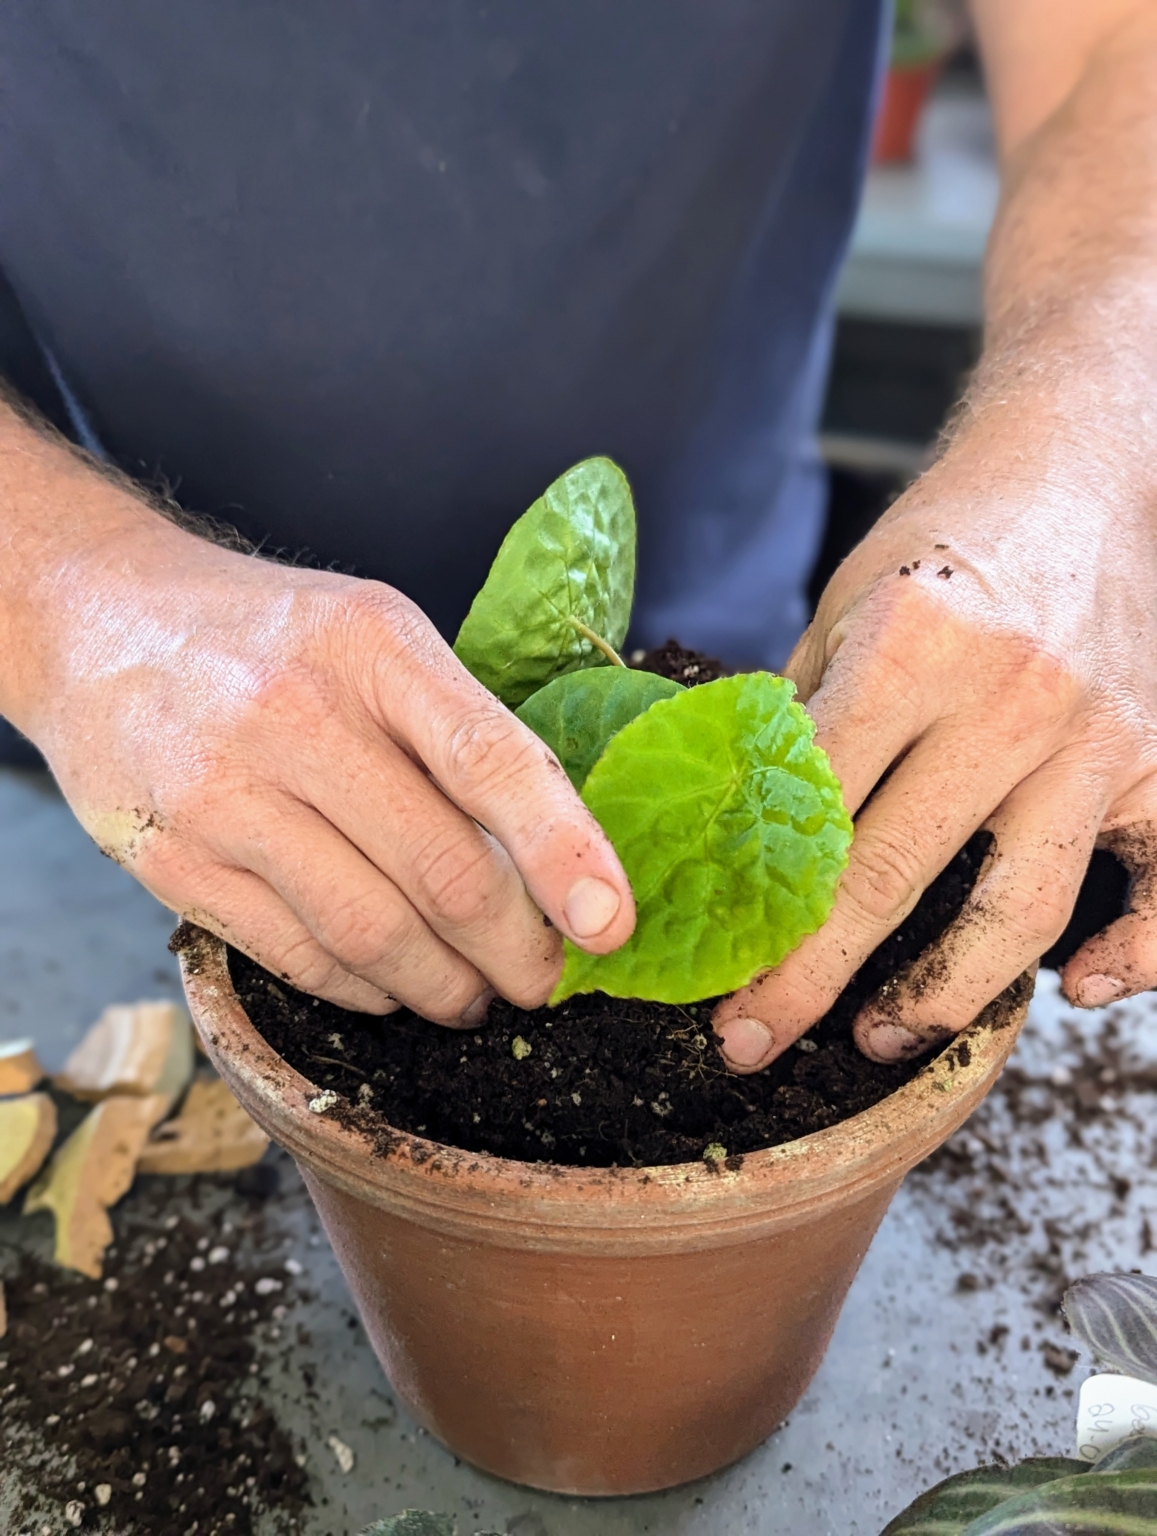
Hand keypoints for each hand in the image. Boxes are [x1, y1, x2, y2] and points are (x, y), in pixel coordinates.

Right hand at [24, 513, 634, 1022]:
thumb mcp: (375, 636)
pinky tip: (393, 985)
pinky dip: (365, 989)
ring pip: (372, 932)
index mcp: (370, 645)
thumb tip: (559, 853)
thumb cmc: (269, 637)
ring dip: (446, 986)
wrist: (99, 623)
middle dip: (518, 950)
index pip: (491, 761)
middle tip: (547, 979)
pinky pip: (298, 956)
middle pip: (441, 870)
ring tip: (474, 994)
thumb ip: (458, 728)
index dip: (565, 853)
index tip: (611, 925)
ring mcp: (223, 792)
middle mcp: (293, 714)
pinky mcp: (173, 861)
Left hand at [711, 453, 1156, 1070]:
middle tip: (752, 1042)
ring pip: (1019, 908)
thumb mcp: (848, 603)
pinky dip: (1136, 953)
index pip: (812, 810)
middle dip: (811, 977)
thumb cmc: (948, 538)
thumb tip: (741, 831)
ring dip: (943, 995)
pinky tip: (1074, 989)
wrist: (1085, 469)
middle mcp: (1014, 697)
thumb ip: (803, 715)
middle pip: (895, 874)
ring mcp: (1101, 736)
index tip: (712, 975)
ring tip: (880, 1036)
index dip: (753, 908)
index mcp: (915, 648)